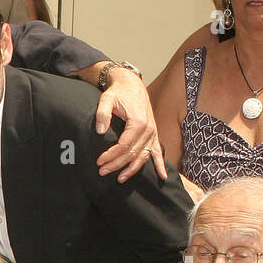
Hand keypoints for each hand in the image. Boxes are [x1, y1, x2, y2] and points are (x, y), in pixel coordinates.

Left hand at [95, 66, 166, 181]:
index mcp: (138, 122)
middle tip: (102, 171)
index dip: (111, 155)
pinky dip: (160, 164)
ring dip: (132, 169)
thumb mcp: (107, 99)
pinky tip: (162, 177)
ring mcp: (152, 132)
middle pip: (132, 153)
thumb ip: (102, 113)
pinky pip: (157, 151)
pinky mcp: (153, 133)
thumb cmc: (118, 92)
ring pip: (143, 156)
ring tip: (120, 179)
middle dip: (116, 165)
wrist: (131, 84)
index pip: (124, 146)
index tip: (99, 161)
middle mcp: (148, 129)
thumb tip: (100, 131)